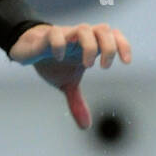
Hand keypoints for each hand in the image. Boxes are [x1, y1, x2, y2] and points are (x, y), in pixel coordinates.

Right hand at [8, 22, 131, 129]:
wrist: (29, 49)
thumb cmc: (54, 61)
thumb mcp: (67, 83)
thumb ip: (77, 102)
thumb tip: (86, 126)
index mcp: (89, 44)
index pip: (113, 35)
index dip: (123, 45)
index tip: (126, 62)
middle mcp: (80, 37)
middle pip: (103, 29)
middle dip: (109, 47)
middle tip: (104, 68)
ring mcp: (65, 35)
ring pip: (84, 29)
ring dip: (90, 46)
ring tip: (88, 65)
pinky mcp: (46, 37)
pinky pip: (55, 33)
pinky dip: (60, 44)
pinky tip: (60, 57)